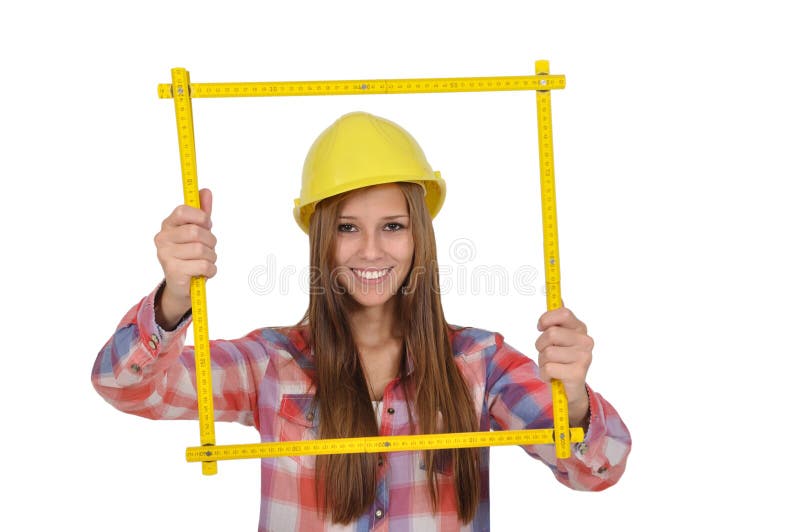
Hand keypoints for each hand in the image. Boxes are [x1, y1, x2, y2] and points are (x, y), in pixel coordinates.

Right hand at [153, 188, 216, 327]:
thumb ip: (202, 213)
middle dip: (210, 240)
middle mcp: (162, 238)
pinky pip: (203, 265)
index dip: (200, 217)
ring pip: (201, 250)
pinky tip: (204, 272)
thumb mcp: (198, 232)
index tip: (207, 224)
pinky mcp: (173, 271)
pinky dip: (211, 270)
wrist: (182, 286)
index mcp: (168, 225)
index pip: (183, 211)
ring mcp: (165, 255)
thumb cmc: (190, 255)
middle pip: (196, 232)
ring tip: (205, 261)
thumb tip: (206, 191)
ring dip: (211, 257)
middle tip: (209, 248)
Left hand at [535, 306, 592, 426]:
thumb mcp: (559, 338)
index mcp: (580, 328)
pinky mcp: (578, 373)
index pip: (564, 313)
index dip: (547, 319)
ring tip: (552, 366)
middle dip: (541, 345)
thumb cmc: (561, 360)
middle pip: (551, 334)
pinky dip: (545, 374)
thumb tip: (557, 297)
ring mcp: (584, 357)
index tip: (541, 327)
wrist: (570, 390)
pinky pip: (548, 368)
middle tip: (546, 353)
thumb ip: (558, 319)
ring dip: (542, 362)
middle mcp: (585, 341)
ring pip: (547, 352)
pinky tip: (554, 377)